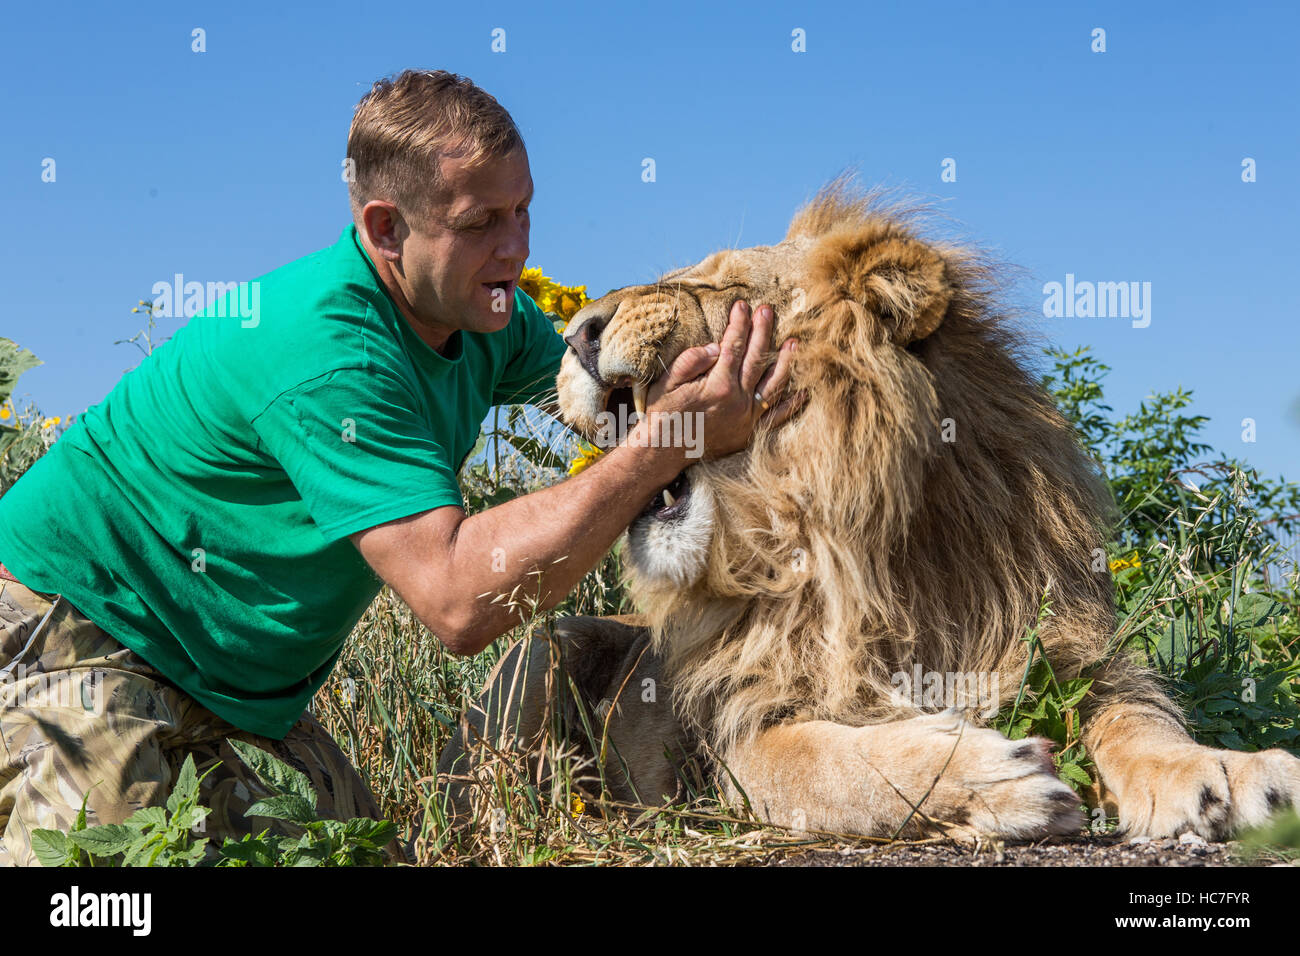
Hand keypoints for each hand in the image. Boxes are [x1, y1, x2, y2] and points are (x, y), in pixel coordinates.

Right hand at [642, 300, 801, 461]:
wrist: (664, 453)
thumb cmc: (662, 415)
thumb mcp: (667, 383)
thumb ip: (691, 361)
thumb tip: (716, 345)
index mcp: (717, 384)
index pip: (733, 345)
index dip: (739, 323)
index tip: (742, 305)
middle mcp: (737, 400)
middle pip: (757, 358)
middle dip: (763, 331)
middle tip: (768, 310)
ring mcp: (747, 417)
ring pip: (774, 384)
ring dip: (785, 361)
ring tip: (794, 342)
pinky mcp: (750, 432)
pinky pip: (777, 417)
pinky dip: (791, 404)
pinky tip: (803, 391)